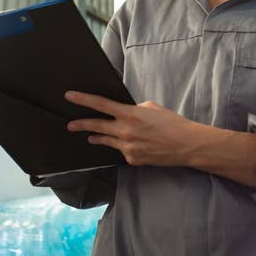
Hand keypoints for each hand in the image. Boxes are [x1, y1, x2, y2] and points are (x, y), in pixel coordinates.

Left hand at [65, 91, 197, 166]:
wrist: (185, 144)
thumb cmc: (170, 123)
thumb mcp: (150, 107)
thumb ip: (133, 109)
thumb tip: (122, 113)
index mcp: (130, 114)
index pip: (100, 104)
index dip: (83, 99)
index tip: (70, 96)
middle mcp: (125, 131)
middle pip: (96, 125)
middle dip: (81, 124)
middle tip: (70, 124)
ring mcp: (127, 147)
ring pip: (106, 140)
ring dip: (97, 137)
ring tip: (89, 136)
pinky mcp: (132, 159)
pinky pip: (121, 150)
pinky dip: (123, 146)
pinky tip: (131, 144)